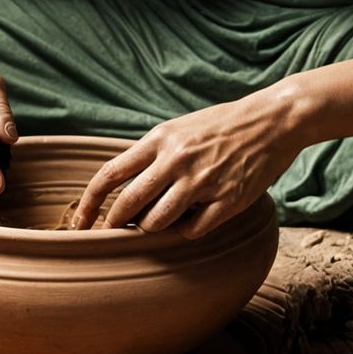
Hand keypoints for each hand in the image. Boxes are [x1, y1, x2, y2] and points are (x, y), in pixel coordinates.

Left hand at [71, 88, 305, 237]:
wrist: (272, 120)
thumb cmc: (221, 125)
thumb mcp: (179, 129)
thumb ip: (151, 154)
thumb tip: (121, 188)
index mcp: (160, 139)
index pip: (110, 174)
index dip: (89, 203)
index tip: (80, 223)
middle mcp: (176, 160)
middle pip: (128, 205)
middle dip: (115, 225)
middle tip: (114, 233)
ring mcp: (202, 182)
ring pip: (156, 223)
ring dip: (152, 229)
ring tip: (162, 220)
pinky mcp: (228, 200)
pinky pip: (192, 230)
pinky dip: (186, 230)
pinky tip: (194, 219)